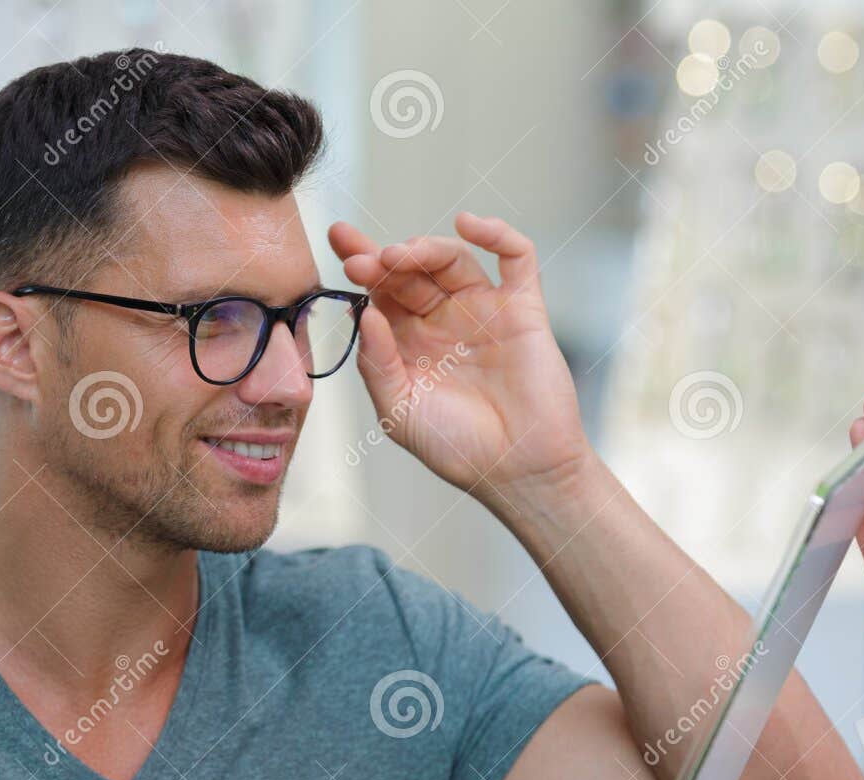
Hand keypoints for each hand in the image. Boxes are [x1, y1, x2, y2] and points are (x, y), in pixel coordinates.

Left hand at [328, 213, 594, 514]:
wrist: (520, 472)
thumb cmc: (458, 448)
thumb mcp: (399, 411)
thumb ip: (377, 363)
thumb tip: (366, 312)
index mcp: (410, 342)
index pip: (380, 290)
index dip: (360, 261)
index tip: (339, 240)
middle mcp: (444, 320)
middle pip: (411, 270)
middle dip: (384, 258)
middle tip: (362, 261)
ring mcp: (484, 311)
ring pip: (452, 258)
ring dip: (425, 248)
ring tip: (401, 256)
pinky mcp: (523, 309)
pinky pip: (516, 258)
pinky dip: (497, 233)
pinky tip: (469, 224)